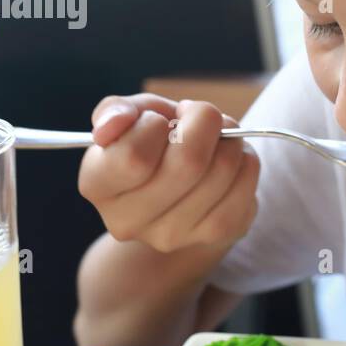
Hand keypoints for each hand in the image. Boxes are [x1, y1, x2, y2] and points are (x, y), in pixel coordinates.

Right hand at [77, 94, 259, 253]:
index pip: (134, 156)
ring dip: (230, 137)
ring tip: (216, 137)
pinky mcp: (216, 233)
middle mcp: (130, 220)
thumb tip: (116, 122)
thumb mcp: (131, 119)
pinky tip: (230, 158)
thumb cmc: (152, 145)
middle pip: (189, 162)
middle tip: (200, 116)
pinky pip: (246, 179)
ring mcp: (174, 234)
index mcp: (98, 185)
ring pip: (223, 168)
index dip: (154, 125)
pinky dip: (246, 157)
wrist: (178, 193)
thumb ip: (117, 110)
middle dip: (204, 121)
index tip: (157, 121)